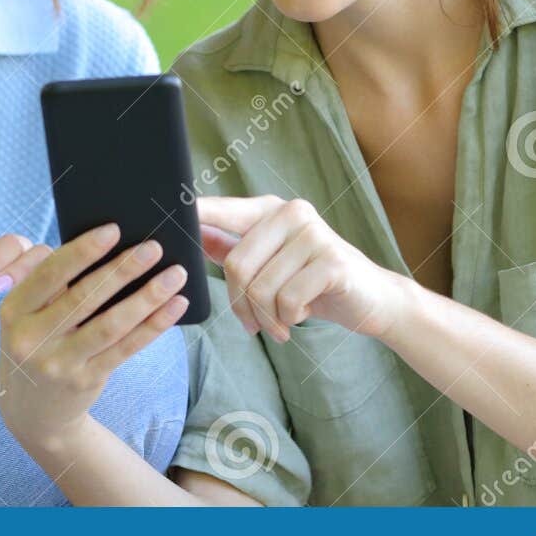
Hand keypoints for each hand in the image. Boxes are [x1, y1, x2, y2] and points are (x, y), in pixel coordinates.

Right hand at [0, 223, 189, 451]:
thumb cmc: (36, 340)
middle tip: (154, 247)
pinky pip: (125, 348)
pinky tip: (174, 305)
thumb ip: (50, 281)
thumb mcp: (25, 314)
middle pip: (85, 296)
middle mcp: (31, 338)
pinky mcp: (84, 380)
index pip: (51, 274)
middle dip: (123, 268)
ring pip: (111, 324)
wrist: (31, 410)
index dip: (83, 250)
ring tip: (174, 274)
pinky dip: (154, 324)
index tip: (114, 229)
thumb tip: (104, 244)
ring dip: (147, 296)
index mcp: (13, 311)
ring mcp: (58, 363)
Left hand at [0, 233, 50, 339]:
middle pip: (40, 255)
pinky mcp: (58, 316)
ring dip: (41, 290)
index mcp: (8, 257)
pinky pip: (64, 308)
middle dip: (19, 270)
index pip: (12, 245)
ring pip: (58, 278)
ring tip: (18, 309)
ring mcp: (50, 292)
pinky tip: (38, 327)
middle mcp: (33, 269)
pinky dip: (54, 313)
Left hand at [196, 195, 406, 341]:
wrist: (371, 299)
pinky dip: (290, 319)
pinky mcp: (333, 261)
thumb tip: (194, 233)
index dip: (195, 214)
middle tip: (254, 325)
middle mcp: (292, 213)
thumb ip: (233, 246)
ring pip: (262, 288)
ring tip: (282, 324)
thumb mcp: (271, 264)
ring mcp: (315, 234)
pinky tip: (302, 316)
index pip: (223, 210)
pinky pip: (288, 300)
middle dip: (241, 305)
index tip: (164, 213)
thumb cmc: (314, 282)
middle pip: (237, 263)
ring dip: (267, 319)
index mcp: (270, 211)